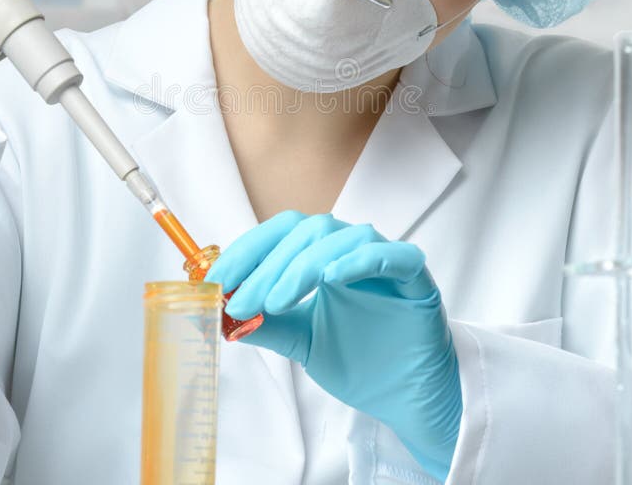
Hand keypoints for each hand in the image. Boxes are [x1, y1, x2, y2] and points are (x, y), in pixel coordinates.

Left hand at [203, 210, 461, 481]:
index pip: (281, 234)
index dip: (248, 251)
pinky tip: (330, 278)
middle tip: (240, 300)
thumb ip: (268, 322)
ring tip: (275, 302)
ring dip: (301, 266)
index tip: (217, 279)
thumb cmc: (362, 363)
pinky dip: (356, 261)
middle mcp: (352, 248)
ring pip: (338, 238)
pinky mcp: (414, 274)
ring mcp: (384, 257)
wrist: (410, 400)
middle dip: (267, 265)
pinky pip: (387, 255)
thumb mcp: (303, 341)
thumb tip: (219, 312)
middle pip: (305, 231)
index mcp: (325, 256)